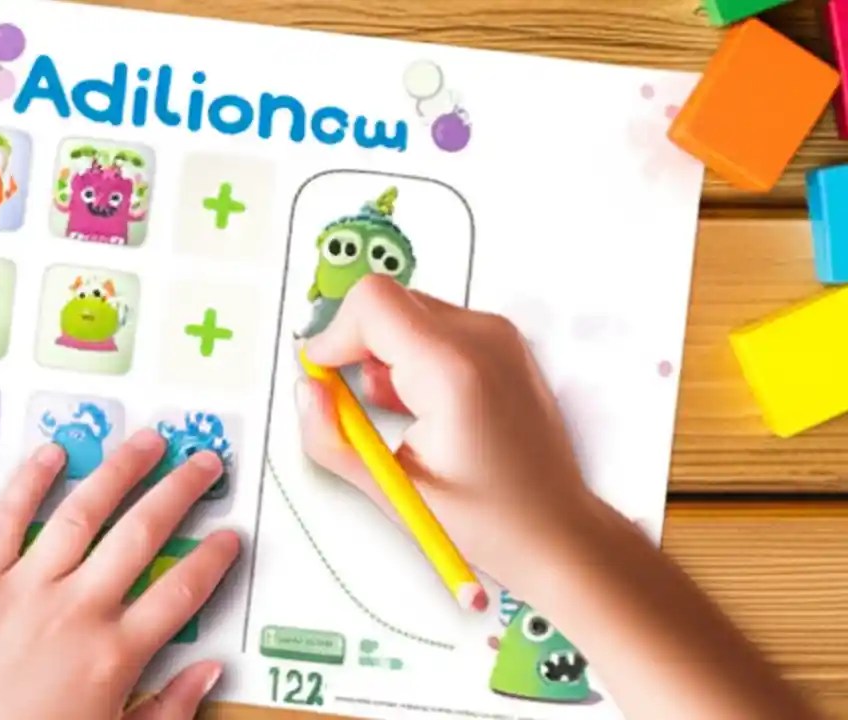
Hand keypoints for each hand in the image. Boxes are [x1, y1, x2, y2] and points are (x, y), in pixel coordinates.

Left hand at [0, 429, 240, 719]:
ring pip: (84, 514)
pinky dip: (29, 482)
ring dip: (120, 471)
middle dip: (180, 493)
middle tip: (203, 464)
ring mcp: (26, 590)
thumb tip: (207, 673)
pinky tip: (52, 454)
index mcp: (113, 655)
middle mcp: (76, 612)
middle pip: (143, 536)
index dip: (213, 559)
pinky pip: (6, 520)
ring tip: (147, 442)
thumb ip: (167, 709)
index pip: (182, 592)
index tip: (229, 537)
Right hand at [296, 275, 596, 592]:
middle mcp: (482, 337)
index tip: (326, 377)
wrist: (558, 530)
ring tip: (396, 411)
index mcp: (453, 369)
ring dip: (384, 352)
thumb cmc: (489, 519)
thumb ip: (332, 439)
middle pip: (387, 302)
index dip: (334, 336)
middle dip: (356, 346)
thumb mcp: (393, 490)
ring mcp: (499, 335)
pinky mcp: (504, 343)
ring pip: (408, 310)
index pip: (372, 302)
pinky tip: (419, 404)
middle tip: (355, 403)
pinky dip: (411, 354)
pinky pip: (435, 324)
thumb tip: (307, 391)